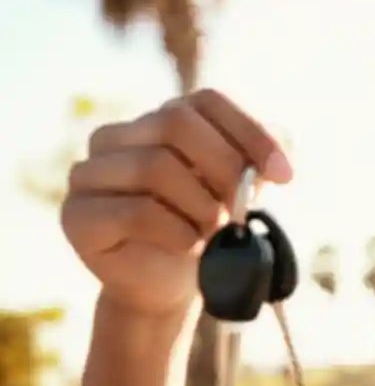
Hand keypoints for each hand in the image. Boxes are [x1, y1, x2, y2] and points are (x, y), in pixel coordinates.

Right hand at [60, 89, 293, 318]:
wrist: (169, 285)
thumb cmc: (205, 230)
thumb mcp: (242, 191)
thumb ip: (259, 162)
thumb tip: (283, 147)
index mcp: (161, 120)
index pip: (208, 100)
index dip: (251, 132)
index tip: (286, 175)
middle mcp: (118, 136)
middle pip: (177, 123)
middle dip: (224, 169)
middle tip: (242, 209)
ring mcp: (90, 173)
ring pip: (155, 166)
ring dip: (202, 207)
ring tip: (214, 232)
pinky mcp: (77, 215)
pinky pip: (136, 211)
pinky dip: (178, 232)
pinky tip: (190, 245)